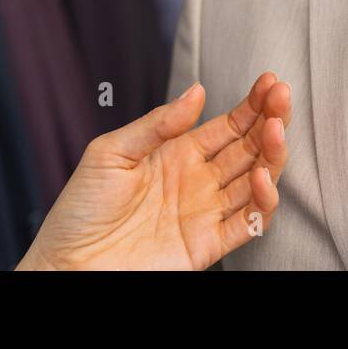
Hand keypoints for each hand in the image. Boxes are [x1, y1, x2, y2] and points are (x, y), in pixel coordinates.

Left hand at [17, 72, 291, 269]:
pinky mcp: (206, 245)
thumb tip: (196, 92)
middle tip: (282, 97)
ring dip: (272, 155)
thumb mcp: (110, 152)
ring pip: (255, 180)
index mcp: (177, 154)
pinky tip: (263, 178)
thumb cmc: (79, 211)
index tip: (270, 83)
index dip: (251, 104)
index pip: (227, 126)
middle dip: (269, 120)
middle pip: (248, 147)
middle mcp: (198, 181)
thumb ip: (157, 123)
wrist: (65, 266)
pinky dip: (262, 202)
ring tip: (276, 130)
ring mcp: (205, 213)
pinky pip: (247, 223)